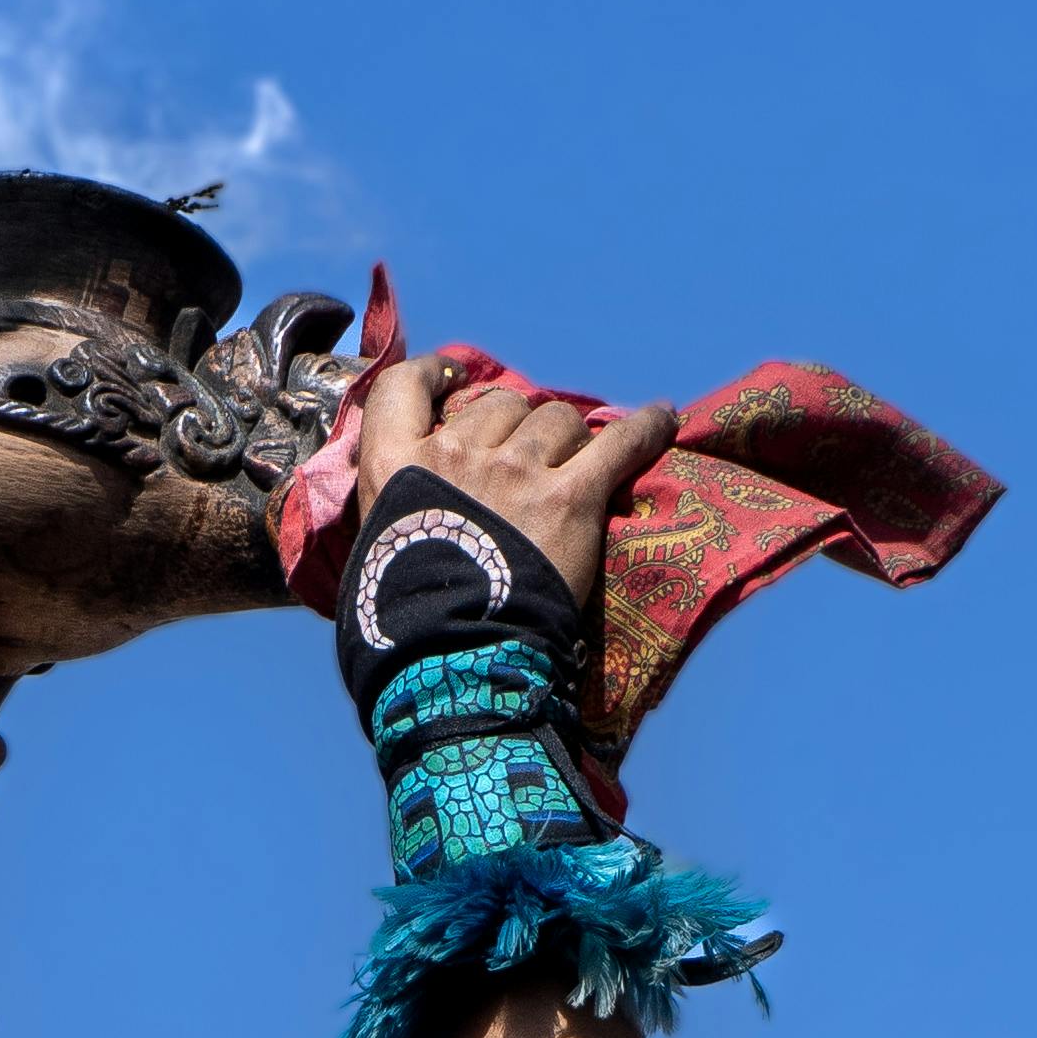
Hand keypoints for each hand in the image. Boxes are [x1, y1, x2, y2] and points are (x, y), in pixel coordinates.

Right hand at [350, 352, 678, 616]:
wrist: (455, 663)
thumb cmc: (401, 627)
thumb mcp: (374, 551)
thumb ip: (394, 511)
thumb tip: (408, 511)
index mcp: (393, 466)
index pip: (403, 387)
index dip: (431, 374)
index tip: (453, 377)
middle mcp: (454, 453)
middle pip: (499, 404)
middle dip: (517, 426)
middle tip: (529, 463)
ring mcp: (514, 471)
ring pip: (556, 417)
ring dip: (568, 438)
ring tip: (577, 467)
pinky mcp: (571, 496)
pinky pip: (620, 441)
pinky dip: (645, 427)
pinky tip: (662, 417)